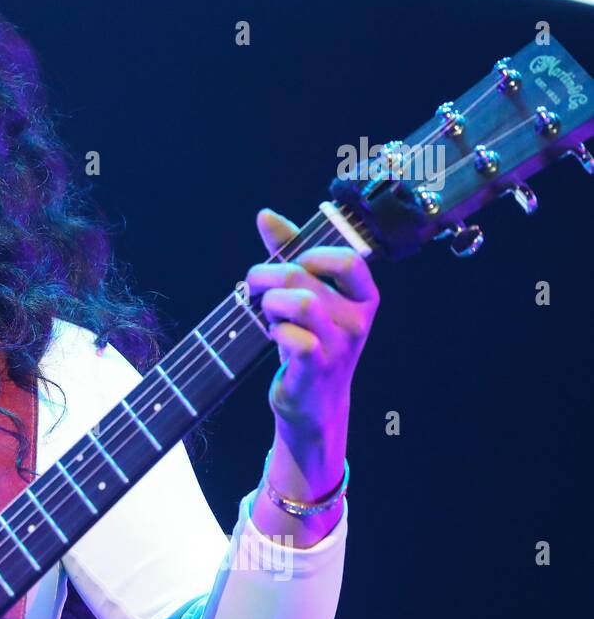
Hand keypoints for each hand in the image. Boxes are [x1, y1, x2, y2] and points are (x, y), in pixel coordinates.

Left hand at [245, 208, 379, 507]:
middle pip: (303, 275)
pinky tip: (274, 337)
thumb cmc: (308, 341)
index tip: (289, 264)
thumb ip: (289, 253)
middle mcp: (358, 319)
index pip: (347, 258)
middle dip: (265, 276)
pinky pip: (293, 337)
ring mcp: (340, 346)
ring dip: (269, 303)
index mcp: (363, 296)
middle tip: (254, 289)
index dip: (309, 253)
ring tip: (267, 314)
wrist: (312, 402)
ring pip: (300, 302)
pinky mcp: (317, 368)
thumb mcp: (305, 295)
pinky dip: (274, 332)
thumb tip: (266, 215)